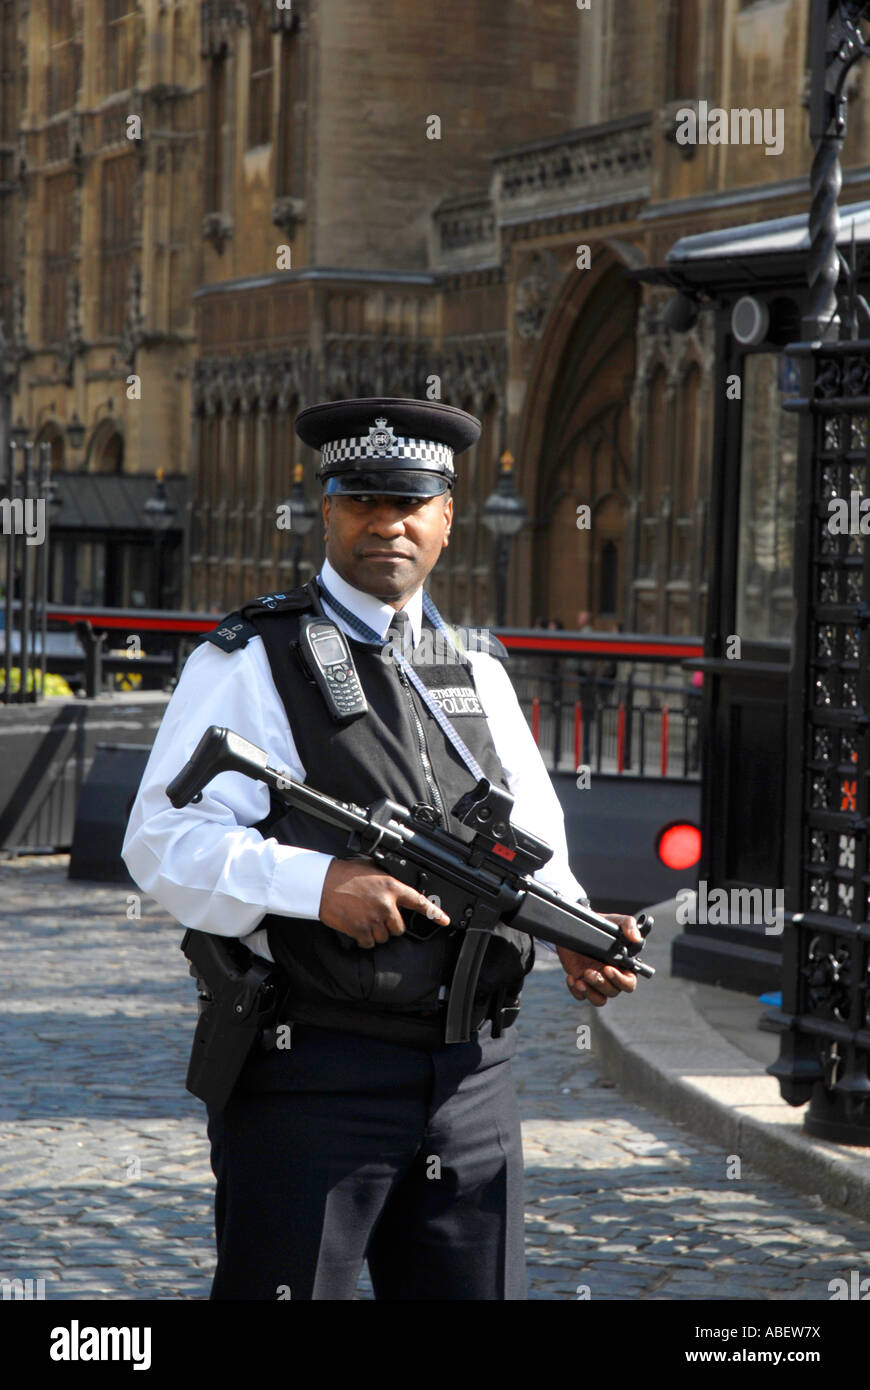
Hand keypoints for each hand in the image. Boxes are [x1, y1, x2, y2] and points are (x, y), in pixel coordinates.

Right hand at [318, 857, 450, 948]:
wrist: (322, 884)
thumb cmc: (344, 874)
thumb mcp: (371, 870)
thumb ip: (387, 881)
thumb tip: (395, 890)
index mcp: (391, 886)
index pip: (418, 901)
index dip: (434, 913)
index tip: (445, 920)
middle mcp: (386, 904)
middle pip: (399, 928)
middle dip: (389, 925)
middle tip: (376, 915)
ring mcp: (374, 918)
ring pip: (384, 937)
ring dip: (375, 932)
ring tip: (363, 918)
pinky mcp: (360, 930)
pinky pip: (369, 943)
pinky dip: (363, 939)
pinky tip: (356, 927)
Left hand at [556, 913, 641, 1006]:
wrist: (575, 927)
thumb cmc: (600, 925)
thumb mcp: (614, 921)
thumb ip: (628, 925)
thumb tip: (636, 937)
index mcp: (623, 966)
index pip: (629, 982)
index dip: (620, 980)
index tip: (608, 969)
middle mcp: (611, 977)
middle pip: (613, 991)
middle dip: (601, 984)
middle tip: (589, 971)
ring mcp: (596, 981)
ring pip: (599, 999)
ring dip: (590, 992)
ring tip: (579, 980)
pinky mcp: (582, 983)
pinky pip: (581, 996)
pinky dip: (576, 991)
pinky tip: (571, 978)